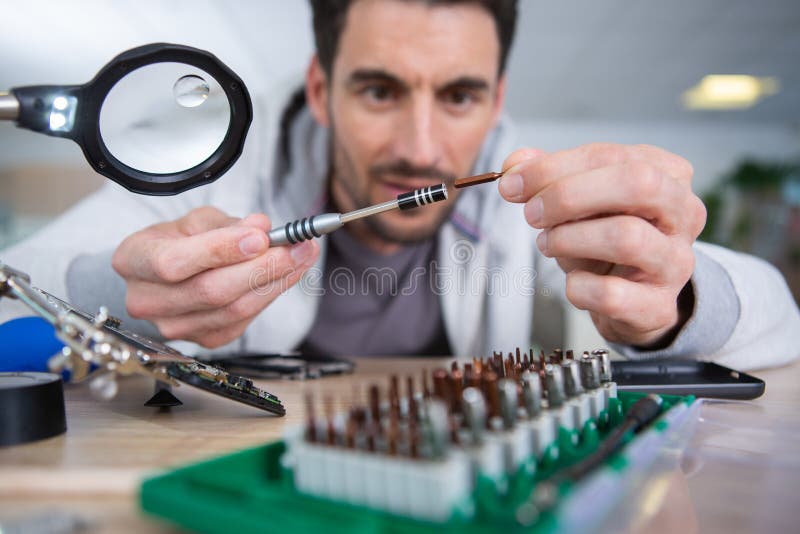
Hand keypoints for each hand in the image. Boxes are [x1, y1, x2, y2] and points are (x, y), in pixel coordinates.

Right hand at [112, 206, 318, 347]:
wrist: (165, 275)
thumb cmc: (178, 242)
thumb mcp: (195, 221)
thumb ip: (226, 224)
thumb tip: (261, 227)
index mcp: (133, 261)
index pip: (174, 262)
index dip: (219, 250)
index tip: (260, 237)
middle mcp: (147, 300)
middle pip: (210, 291)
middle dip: (262, 267)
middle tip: (297, 246)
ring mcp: (174, 327)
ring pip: (233, 309)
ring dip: (276, 281)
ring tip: (303, 255)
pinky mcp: (204, 340)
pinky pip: (244, 321)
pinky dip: (271, 295)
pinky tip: (288, 274)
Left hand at [498, 143, 705, 346]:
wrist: (634, 301)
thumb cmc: (606, 240)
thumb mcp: (581, 202)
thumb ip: (549, 176)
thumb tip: (515, 164)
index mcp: (667, 174)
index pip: (611, 155)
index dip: (554, 167)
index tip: (512, 184)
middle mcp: (684, 214)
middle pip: (637, 183)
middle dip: (570, 195)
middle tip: (531, 213)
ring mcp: (676, 263)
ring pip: (627, 238)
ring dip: (569, 239)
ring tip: (547, 244)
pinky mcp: (659, 306)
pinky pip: (612, 294)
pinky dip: (578, 287)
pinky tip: (572, 282)